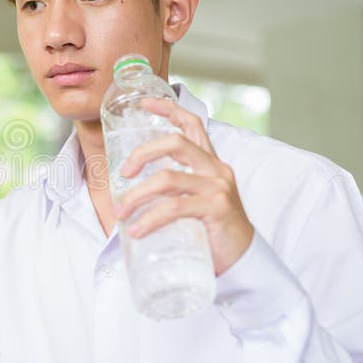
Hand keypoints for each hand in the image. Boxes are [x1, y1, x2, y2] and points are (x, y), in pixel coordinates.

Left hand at [113, 97, 253, 274]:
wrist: (242, 260)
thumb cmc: (211, 230)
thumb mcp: (192, 202)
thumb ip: (171, 192)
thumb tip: (126, 195)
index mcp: (210, 163)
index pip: (192, 124)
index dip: (169, 109)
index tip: (144, 102)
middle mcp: (216, 169)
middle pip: (175, 142)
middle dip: (142, 153)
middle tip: (123, 173)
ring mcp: (218, 187)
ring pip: (168, 178)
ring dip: (136, 195)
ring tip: (120, 212)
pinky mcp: (217, 208)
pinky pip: (175, 207)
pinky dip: (150, 219)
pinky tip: (137, 230)